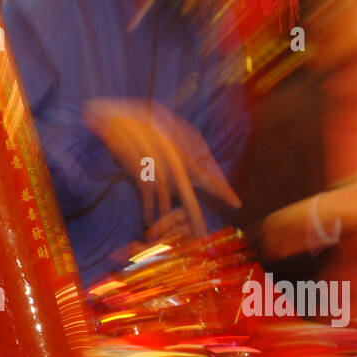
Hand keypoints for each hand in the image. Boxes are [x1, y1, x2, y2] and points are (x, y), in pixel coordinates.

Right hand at [83, 97, 240, 235]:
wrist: (119, 120)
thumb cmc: (143, 129)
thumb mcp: (166, 138)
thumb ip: (177, 158)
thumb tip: (186, 176)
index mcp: (183, 154)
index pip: (207, 176)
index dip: (222, 191)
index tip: (236, 204)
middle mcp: (174, 162)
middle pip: (189, 196)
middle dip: (196, 218)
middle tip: (204, 236)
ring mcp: (158, 168)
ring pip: (166, 200)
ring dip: (166, 219)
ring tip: (169, 236)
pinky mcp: (141, 172)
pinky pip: (147, 196)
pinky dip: (147, 210)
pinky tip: (148, 221)